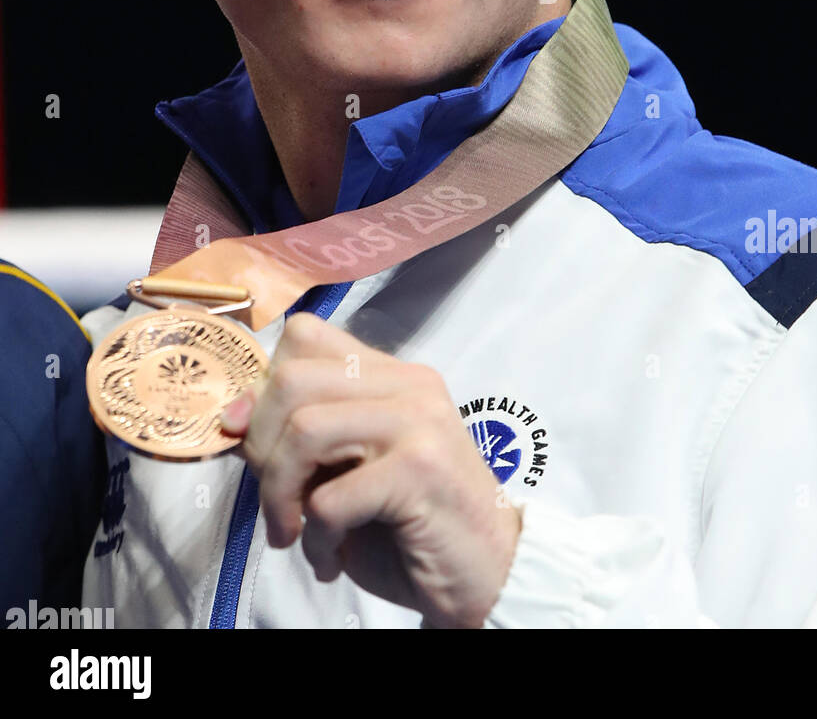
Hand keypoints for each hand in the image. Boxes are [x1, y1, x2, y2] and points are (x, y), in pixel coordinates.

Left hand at [219, 312, 522, 627]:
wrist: (491, 574)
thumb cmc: (412, 525)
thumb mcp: (348, 471)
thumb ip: (301, 438)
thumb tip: (231, 416)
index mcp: (393, 374)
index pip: (304, 336)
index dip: (263, 389)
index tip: (260, 446)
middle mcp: (409, 385)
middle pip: (292, 379)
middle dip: (261, 448)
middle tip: (277, 500)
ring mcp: (418, 424)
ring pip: (304, 430)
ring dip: (279, 495)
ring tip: (292, 532)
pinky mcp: (420, 472)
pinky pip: (331, 498)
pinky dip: (316, 539)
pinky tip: (331, 557)